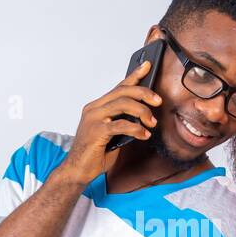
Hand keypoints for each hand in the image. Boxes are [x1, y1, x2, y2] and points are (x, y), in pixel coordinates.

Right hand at [53, 61, 162, 185]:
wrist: (77, 170)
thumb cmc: (95, 153)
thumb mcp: (113, 133)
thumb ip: (123, 121)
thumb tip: (144, 115)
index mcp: (97, 106)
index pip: (118, 87)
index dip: (134, 76)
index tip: (147, 66)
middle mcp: (94, 109)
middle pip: (123, 92)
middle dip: (144, 93)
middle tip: (158, 101)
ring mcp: (93, 119)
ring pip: (123, 104)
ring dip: (142, 111)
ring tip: (152, 122)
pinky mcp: (96, 131)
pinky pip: (121, 125)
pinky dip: (136, 129)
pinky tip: (144, 135)